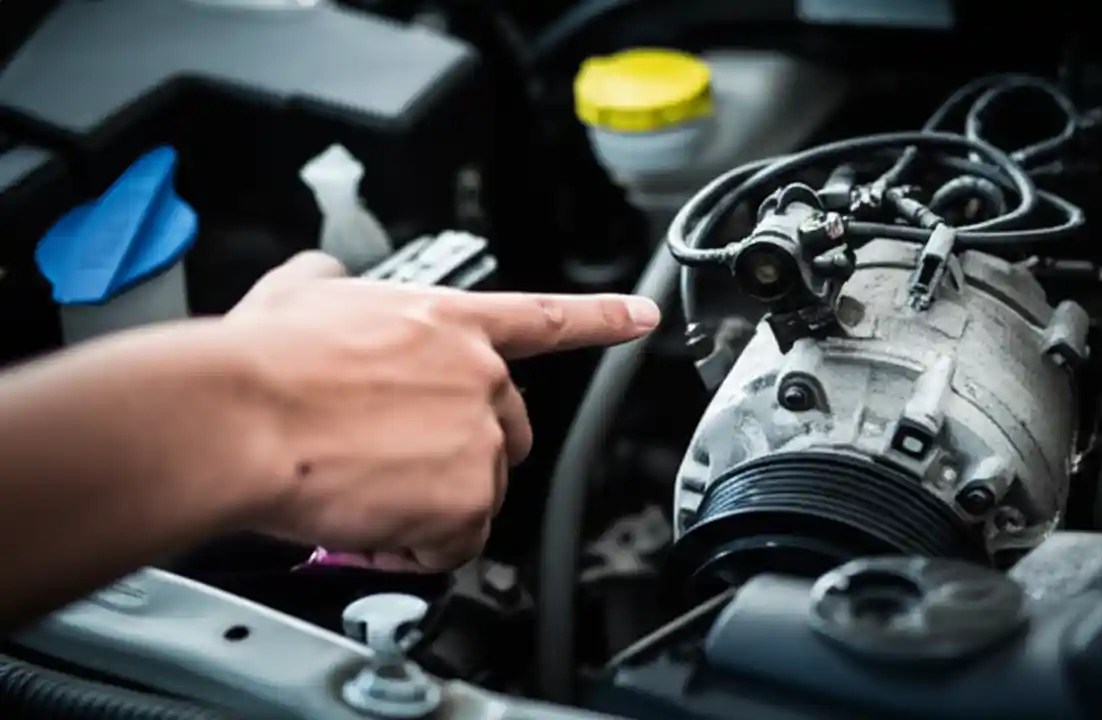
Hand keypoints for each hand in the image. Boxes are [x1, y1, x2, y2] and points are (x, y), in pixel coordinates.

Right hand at [223, 252, 659, 570]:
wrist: (240, 416)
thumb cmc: (260, 362)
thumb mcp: (300, 293)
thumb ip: (335, 285)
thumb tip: (326, 280)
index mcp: (450, 323)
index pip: (545, 319)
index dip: (600, 319)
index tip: (642, 317)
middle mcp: (480, 376)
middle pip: (507, 434)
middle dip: (460, 456)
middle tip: (395, 467)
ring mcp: (480, 437)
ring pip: (474, 494)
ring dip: (423, 506)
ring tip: (359, 493)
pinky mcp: (470, 498)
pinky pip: (454, 545)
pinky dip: (411, 548)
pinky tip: (366, 525)